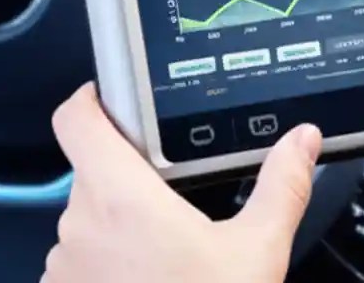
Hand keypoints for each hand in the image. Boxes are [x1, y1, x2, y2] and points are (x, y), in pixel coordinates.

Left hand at [43, 83, 321, 282]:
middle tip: (171, 206)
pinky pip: (76, 266)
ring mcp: (62, 266)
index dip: (90, 100)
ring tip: (164, 261)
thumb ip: (280, 187)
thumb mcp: (256, 252)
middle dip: (128, 183)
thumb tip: (301, 143)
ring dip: (116, 230)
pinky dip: (104, 268)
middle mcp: (78, 225)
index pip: (75, 117)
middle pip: (91, 174)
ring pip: (85, 224)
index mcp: (121, 196)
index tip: (111, 99)